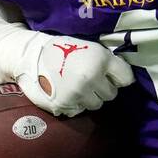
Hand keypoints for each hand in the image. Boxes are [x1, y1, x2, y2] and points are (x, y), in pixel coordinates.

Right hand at [11, 31, 134, 116]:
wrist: (32, 56)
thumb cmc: (64, 50)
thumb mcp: (90, 48)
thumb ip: (109, 62)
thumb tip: (126, 80)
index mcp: (100, 60)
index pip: (126, 79)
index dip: (119, 78)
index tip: (111, 76)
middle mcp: (91, 78)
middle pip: (111, 94)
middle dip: (103, 88)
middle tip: (89, 79)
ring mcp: (78, 93)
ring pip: (96, 105)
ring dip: (90, 98)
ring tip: (77, 86)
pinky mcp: (66, 105)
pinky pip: (80, 110)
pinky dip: (75, 104)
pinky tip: (66, 92)